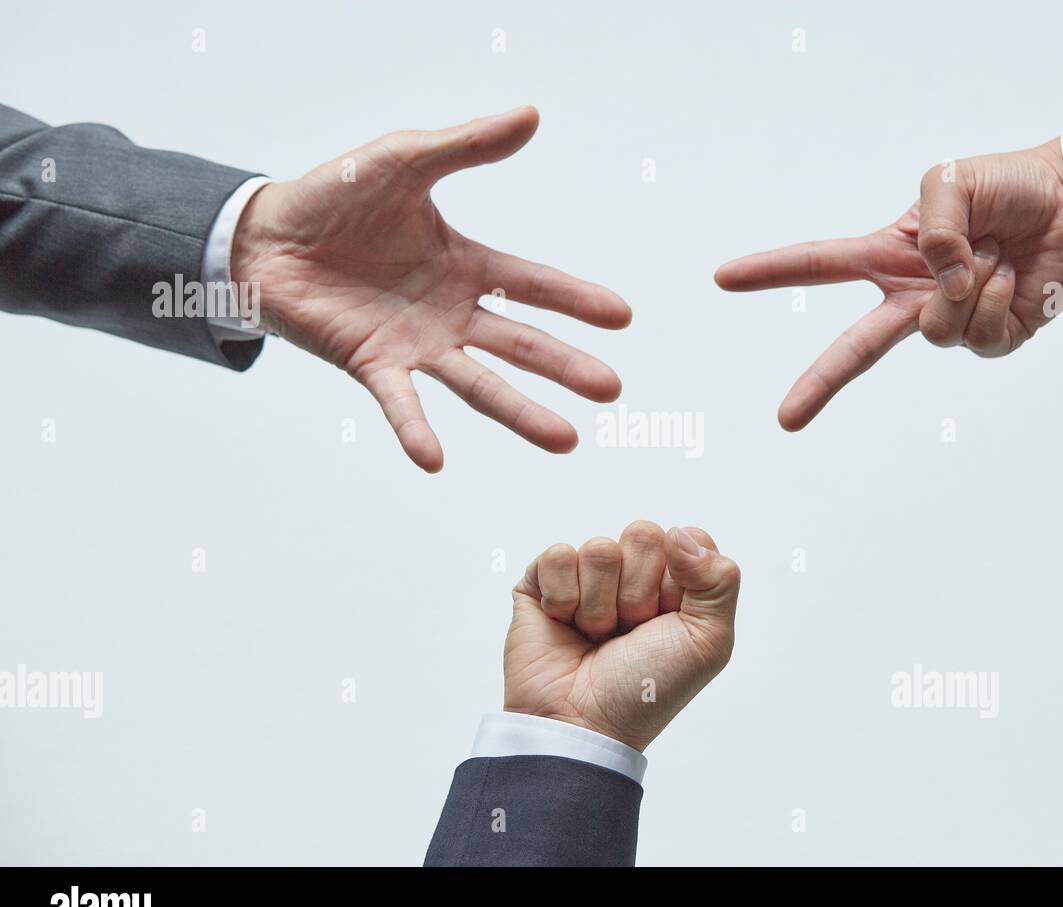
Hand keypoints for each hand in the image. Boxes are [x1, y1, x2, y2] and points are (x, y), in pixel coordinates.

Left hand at [230, 106, 630, 472]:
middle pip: (520, 344)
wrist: (265, 233)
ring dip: (519, 412)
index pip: (533, 285)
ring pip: (478, 383)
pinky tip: (434, 460)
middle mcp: (451, 313)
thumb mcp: (405, 160)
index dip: (576, 300)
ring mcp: (415, 344)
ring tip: (564, 439)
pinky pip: (399, 401)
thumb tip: (531, 115)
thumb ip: (466, 146)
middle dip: (565, 367)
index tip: (622, 316)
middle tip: (611, 390)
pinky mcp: (371, 363)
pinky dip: (416, 430)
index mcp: (466, 265)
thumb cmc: (336, 195)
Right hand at [505, 522, 740, 751]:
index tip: (667, 621)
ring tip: (597, 636)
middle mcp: (633, 573)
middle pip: (643, 535)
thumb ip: (719, 580)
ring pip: (599, 549)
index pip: (686, 539)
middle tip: (629, 632)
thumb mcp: (708, 641)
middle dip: (637, 593)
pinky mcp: (544, 581)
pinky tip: (566, 626)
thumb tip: (681, 534)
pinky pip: (558, 556)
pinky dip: (564, 600)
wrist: (586, 723)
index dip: (677, 581)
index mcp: (676, 583)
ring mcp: (588, 576)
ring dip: (599, 605)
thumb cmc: (647, 689)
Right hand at [714, 138, 1062, 430]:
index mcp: (890, 256)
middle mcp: (913, 296)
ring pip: (934, 331)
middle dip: (818, 383)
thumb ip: (932, 231)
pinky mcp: (992, 338)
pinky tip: (1014, 275)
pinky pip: (979, 334)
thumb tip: (936, 288)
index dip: (770, 272)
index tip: (723, 278)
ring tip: (991, 253)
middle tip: (785, 419)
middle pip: (854, 348)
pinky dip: (1000, 297)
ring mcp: (951, 321)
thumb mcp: (950, 182)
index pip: (818, 267)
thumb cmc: (1008, 186)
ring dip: (966, 283)